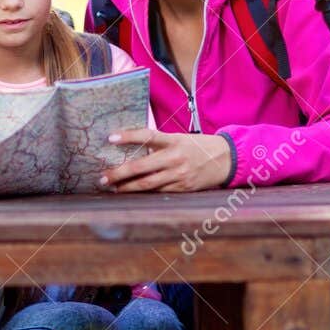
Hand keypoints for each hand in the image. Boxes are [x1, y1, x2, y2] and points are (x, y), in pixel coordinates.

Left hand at [100, 129, 233, 192]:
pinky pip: (158, 192)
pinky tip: (131, 193)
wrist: (226, 159)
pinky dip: (143, 193)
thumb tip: (131, 148)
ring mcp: (179, 175)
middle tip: (103, 177)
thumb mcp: (180, 138)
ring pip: (147, 184)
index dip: (128, 136)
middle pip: (141, 167)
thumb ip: (159, 143)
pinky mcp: (182, 188)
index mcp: (174, 141)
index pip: (147, 136)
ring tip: (113, 188)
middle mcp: (175, 158)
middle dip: (119, 173)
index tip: (110, 138)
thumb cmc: (197, 146)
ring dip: (127, 187)